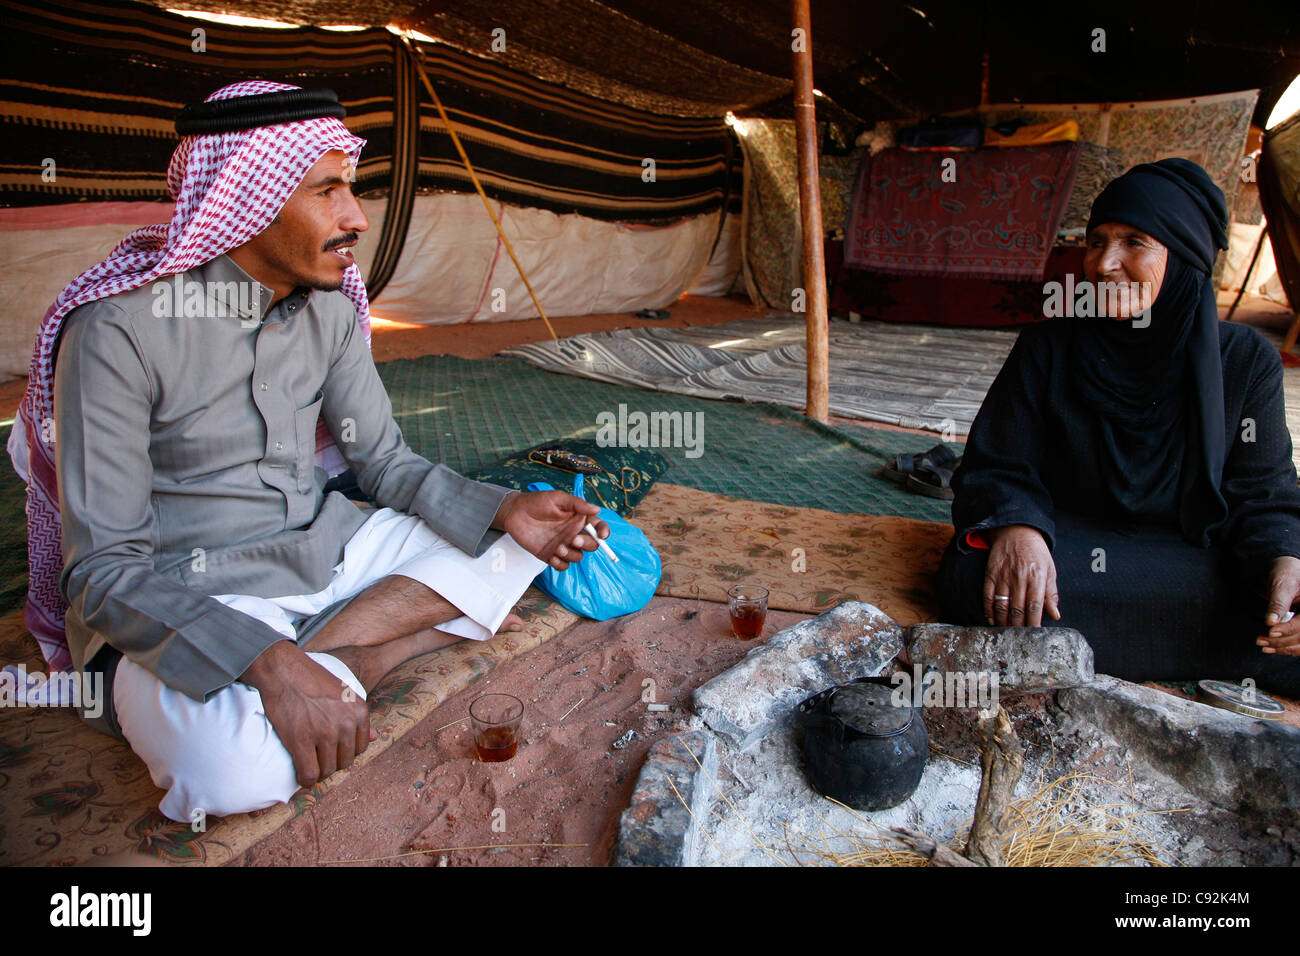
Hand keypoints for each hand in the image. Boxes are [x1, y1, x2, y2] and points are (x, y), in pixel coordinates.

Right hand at [240, 641, 371, 787]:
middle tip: (317, 758)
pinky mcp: (301, 740)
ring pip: (327, 770)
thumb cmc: (312, 680)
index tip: (332, 751)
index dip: (345, 752)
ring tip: (308, 765)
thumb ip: (358, 717)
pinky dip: (305, 779)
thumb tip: (377, 737)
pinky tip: (300, 775)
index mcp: (358, 712)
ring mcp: (325, 733)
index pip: (360, 748)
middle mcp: (346, 724)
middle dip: (332, 763)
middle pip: (345, 762)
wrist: (284, 670)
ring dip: (318, 771)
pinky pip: (309, 773)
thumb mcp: (344, 694)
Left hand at [493, 490, 609, 570]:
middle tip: (574, 540)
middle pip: (591, 545)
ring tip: (558, 548)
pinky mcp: (551, 555)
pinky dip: (561, 564)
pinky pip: (563, 566)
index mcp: (579, 518)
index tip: (602, 535)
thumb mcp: (558, 498)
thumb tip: (597, 509)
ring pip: (578, 557)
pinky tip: (552, 557)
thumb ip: (577, 504)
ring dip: (572, 555)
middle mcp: (573, 533)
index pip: (598, 527)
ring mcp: (563, 545)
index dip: (603, 532)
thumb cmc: (536, 502)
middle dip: (587, 544)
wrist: (515, 513)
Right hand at [983, 525, 1060, 626]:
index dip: (1034, 623)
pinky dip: (989, 610)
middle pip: (1017, 609)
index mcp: (1036, 577)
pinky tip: (992, 619)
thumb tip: (1055, 614)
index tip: (1034, 634)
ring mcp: (1003, 576)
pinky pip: (988, 596)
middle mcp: (1019, 578)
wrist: (1016, 531)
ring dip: (1003, 621)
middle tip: (1019, 637)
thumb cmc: (1036, 552)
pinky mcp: (991, 574)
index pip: (1034, 606)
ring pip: (1002, 605)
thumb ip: (1051, 593)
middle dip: (1018, 626)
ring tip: (1006, 631)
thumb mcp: (1049, 570)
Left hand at [1258, 556, 1299, 654]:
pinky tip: (1272, 648)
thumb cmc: (1287, 574)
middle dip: (1282, 640)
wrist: (1288, 572)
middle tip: (1260, 640)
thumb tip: (1271, 622)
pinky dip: (1287, 648)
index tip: (1270, 632)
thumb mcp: (1282, 585)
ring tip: (1264, 645)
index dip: (1288, 629)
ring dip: (1284, 647)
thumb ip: (1278, 604)